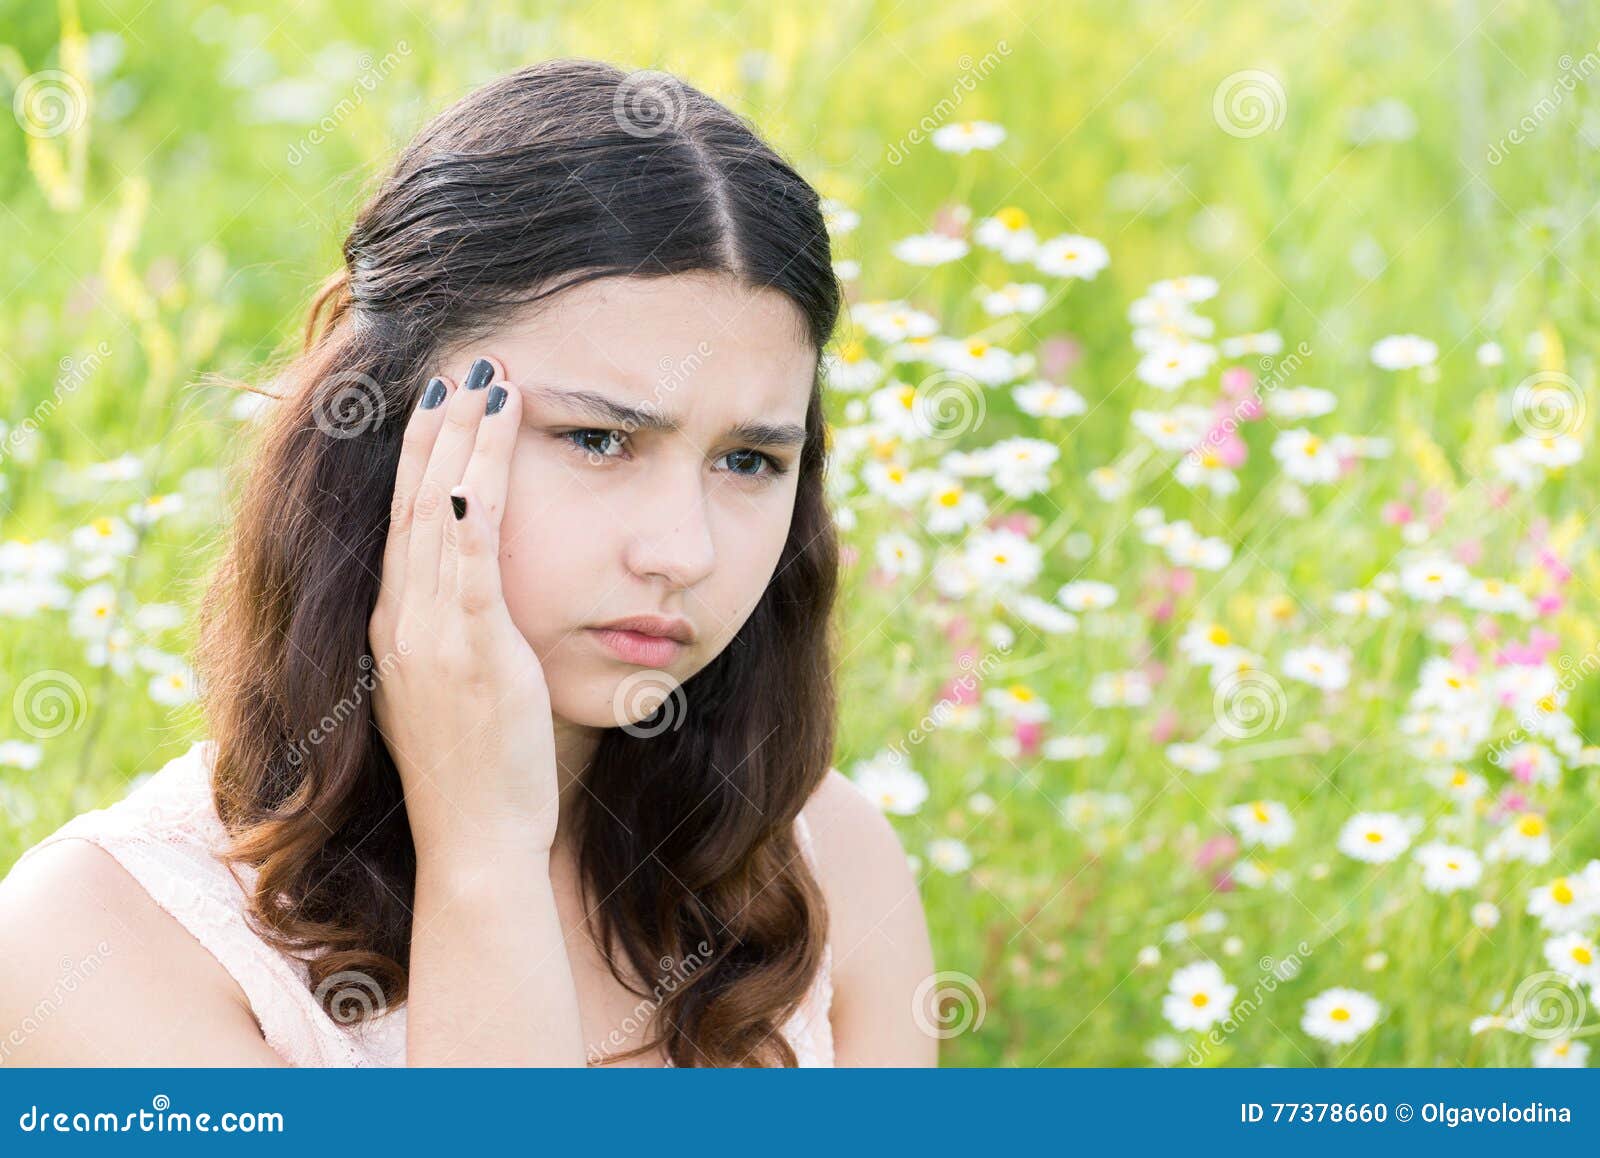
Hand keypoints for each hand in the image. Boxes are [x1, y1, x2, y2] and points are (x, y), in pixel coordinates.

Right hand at [368, 355, 559, 859]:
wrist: (475, 843)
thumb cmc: (475, 773)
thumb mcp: (451, 693)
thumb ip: (454, 639)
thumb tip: (475, 602)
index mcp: (395, 629)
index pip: (403, 521)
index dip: (421, 456)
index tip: (441, 401)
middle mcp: (402, 622)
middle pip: (415, 502)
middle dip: (440, 428)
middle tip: (465, 363)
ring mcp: (431, 635)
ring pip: (441, 515)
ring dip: (465, 442)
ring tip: (489, 380)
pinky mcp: (471, 652)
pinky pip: (471, 559)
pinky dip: (477, 499)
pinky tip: (489, 454)